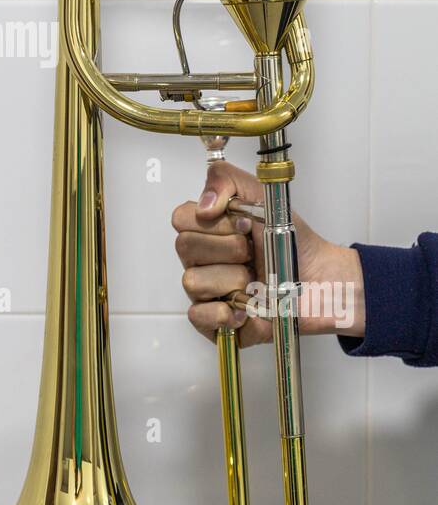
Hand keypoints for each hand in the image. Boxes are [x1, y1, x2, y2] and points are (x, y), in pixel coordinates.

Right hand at [171, 161, 364, 346]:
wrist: (323, 279)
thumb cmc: (294, 243)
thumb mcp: (264, 197)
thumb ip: (227, 181)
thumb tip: (203, 205)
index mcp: (209, 231)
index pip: (182, 219)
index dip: (213, 222)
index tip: (245, 225)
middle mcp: (203, 261)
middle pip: (185, 248)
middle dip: (228, 248)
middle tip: (253, 253)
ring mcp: (208, 292)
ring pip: (193, 282)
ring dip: (233, 280)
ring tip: (256, 282)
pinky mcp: (217, 323)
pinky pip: (198, 316)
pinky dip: (225, 313)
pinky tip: (247, 309)